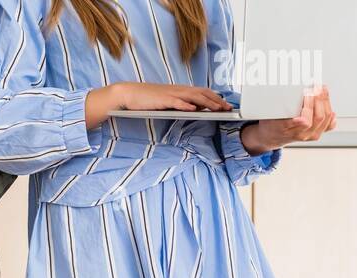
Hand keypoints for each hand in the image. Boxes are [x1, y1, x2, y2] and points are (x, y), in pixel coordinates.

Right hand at [85, 82, 232, 128]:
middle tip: (228, 108)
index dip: (215, 97)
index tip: (225, 104)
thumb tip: (195, 108)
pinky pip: (177, 102)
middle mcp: (178, 90)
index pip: (202, 92)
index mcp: (179, 90)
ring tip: (218, 109)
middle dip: (216, 100)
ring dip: (207, 102)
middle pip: (202, 93)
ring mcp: (170, 94)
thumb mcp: (166, 101)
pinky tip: (195, 109)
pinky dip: (186, 105)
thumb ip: (180, 104)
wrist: (128, 93)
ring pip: (193, 97)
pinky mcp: (162, 99)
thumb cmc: (146, 99)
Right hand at [241, 86, 337, 154]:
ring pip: (326, 119)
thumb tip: (291, 93)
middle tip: (317, 87)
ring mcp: (311, 135)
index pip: (305, 121)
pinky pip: (329, 126)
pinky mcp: (317, 133)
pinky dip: (331, 115)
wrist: (272, 137)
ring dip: (326, 102)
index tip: (308, 92)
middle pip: (319, 118)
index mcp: (290, 131)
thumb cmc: (272, 124)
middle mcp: (303, 135)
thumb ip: (282, 109)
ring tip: (322, 90)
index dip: (309, 105)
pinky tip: (329, 106)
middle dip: (320, 99)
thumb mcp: (271, 116)